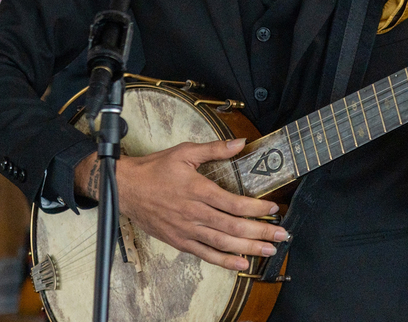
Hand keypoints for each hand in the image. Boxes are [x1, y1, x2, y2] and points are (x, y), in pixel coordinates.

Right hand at [77, 138, 287, 270]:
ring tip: (269, 251)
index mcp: (198, 190)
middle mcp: (194, 213)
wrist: (125, 188)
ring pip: (223, 243)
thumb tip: (240, 143)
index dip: (257, 209)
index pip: (234, 204)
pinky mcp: (179, 241)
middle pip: (234, 227)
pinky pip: (205, 254)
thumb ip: (214, 149)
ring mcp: (186, 230)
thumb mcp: (184, 152)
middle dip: (261, 232)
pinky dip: (224, 261)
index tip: (273, 208)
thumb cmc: (154, 169)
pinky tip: (241, 264)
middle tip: (282, 235)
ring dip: (249, 248)